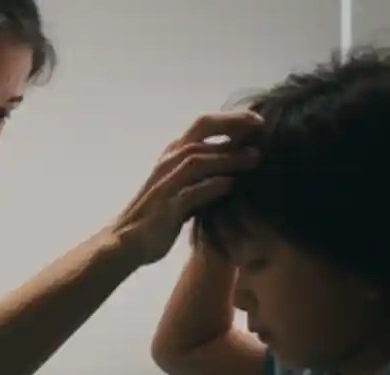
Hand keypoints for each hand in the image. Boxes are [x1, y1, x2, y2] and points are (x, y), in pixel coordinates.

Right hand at [111, 110, 262, 265]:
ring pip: (197, 160)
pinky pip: (191, 193)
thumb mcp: (184, 184)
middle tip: (261, 127)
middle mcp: (168, 162)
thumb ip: (208, 169)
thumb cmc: (161, 212)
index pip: (203, 124)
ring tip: (256, 158)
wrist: (128, 241)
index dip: (231, 118)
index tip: (258, 120)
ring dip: (228, 157)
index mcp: (172, 154)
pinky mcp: (166, 208)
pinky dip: (213, 187)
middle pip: (200, 132)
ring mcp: (165, 184)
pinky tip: (233, 185)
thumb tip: (245, 154)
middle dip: (232, 125)